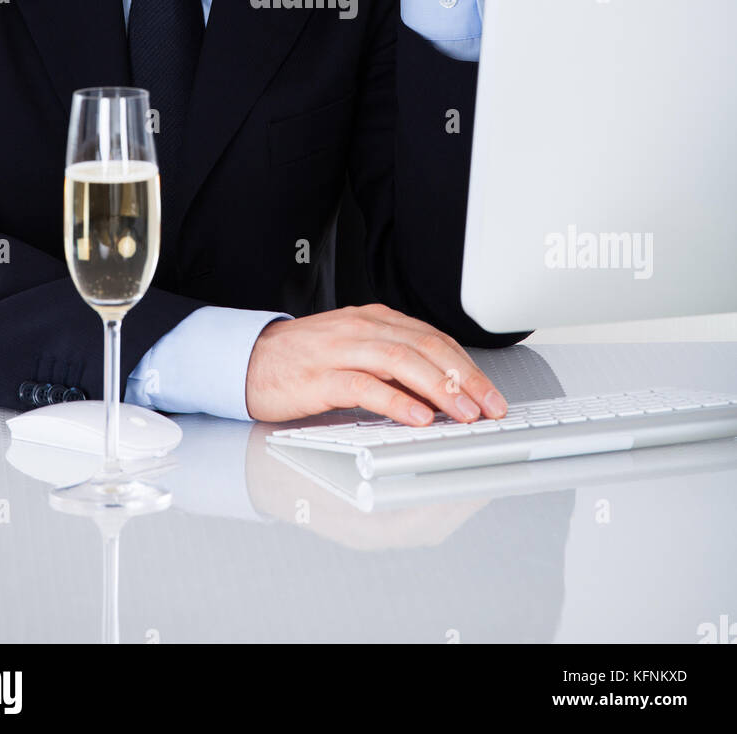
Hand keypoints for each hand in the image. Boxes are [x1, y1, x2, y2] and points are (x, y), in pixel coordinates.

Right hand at [245, 303, 507, 424]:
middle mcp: (362, 328)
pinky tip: (417, 417)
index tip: (491, 393)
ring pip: (401, 361)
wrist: (247, 360)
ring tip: (463, 413)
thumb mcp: (355, 352)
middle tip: (489, 407)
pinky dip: (396, 401)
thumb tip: (442, 392)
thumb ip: (393, 365)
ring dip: (439, 388)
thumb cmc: (304, 360)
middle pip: (425, 347)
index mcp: (374, 320)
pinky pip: (364, 386)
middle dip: (464, 378)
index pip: (433, 338)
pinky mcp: (319, 377)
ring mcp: (340, 350)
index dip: (467, 366)